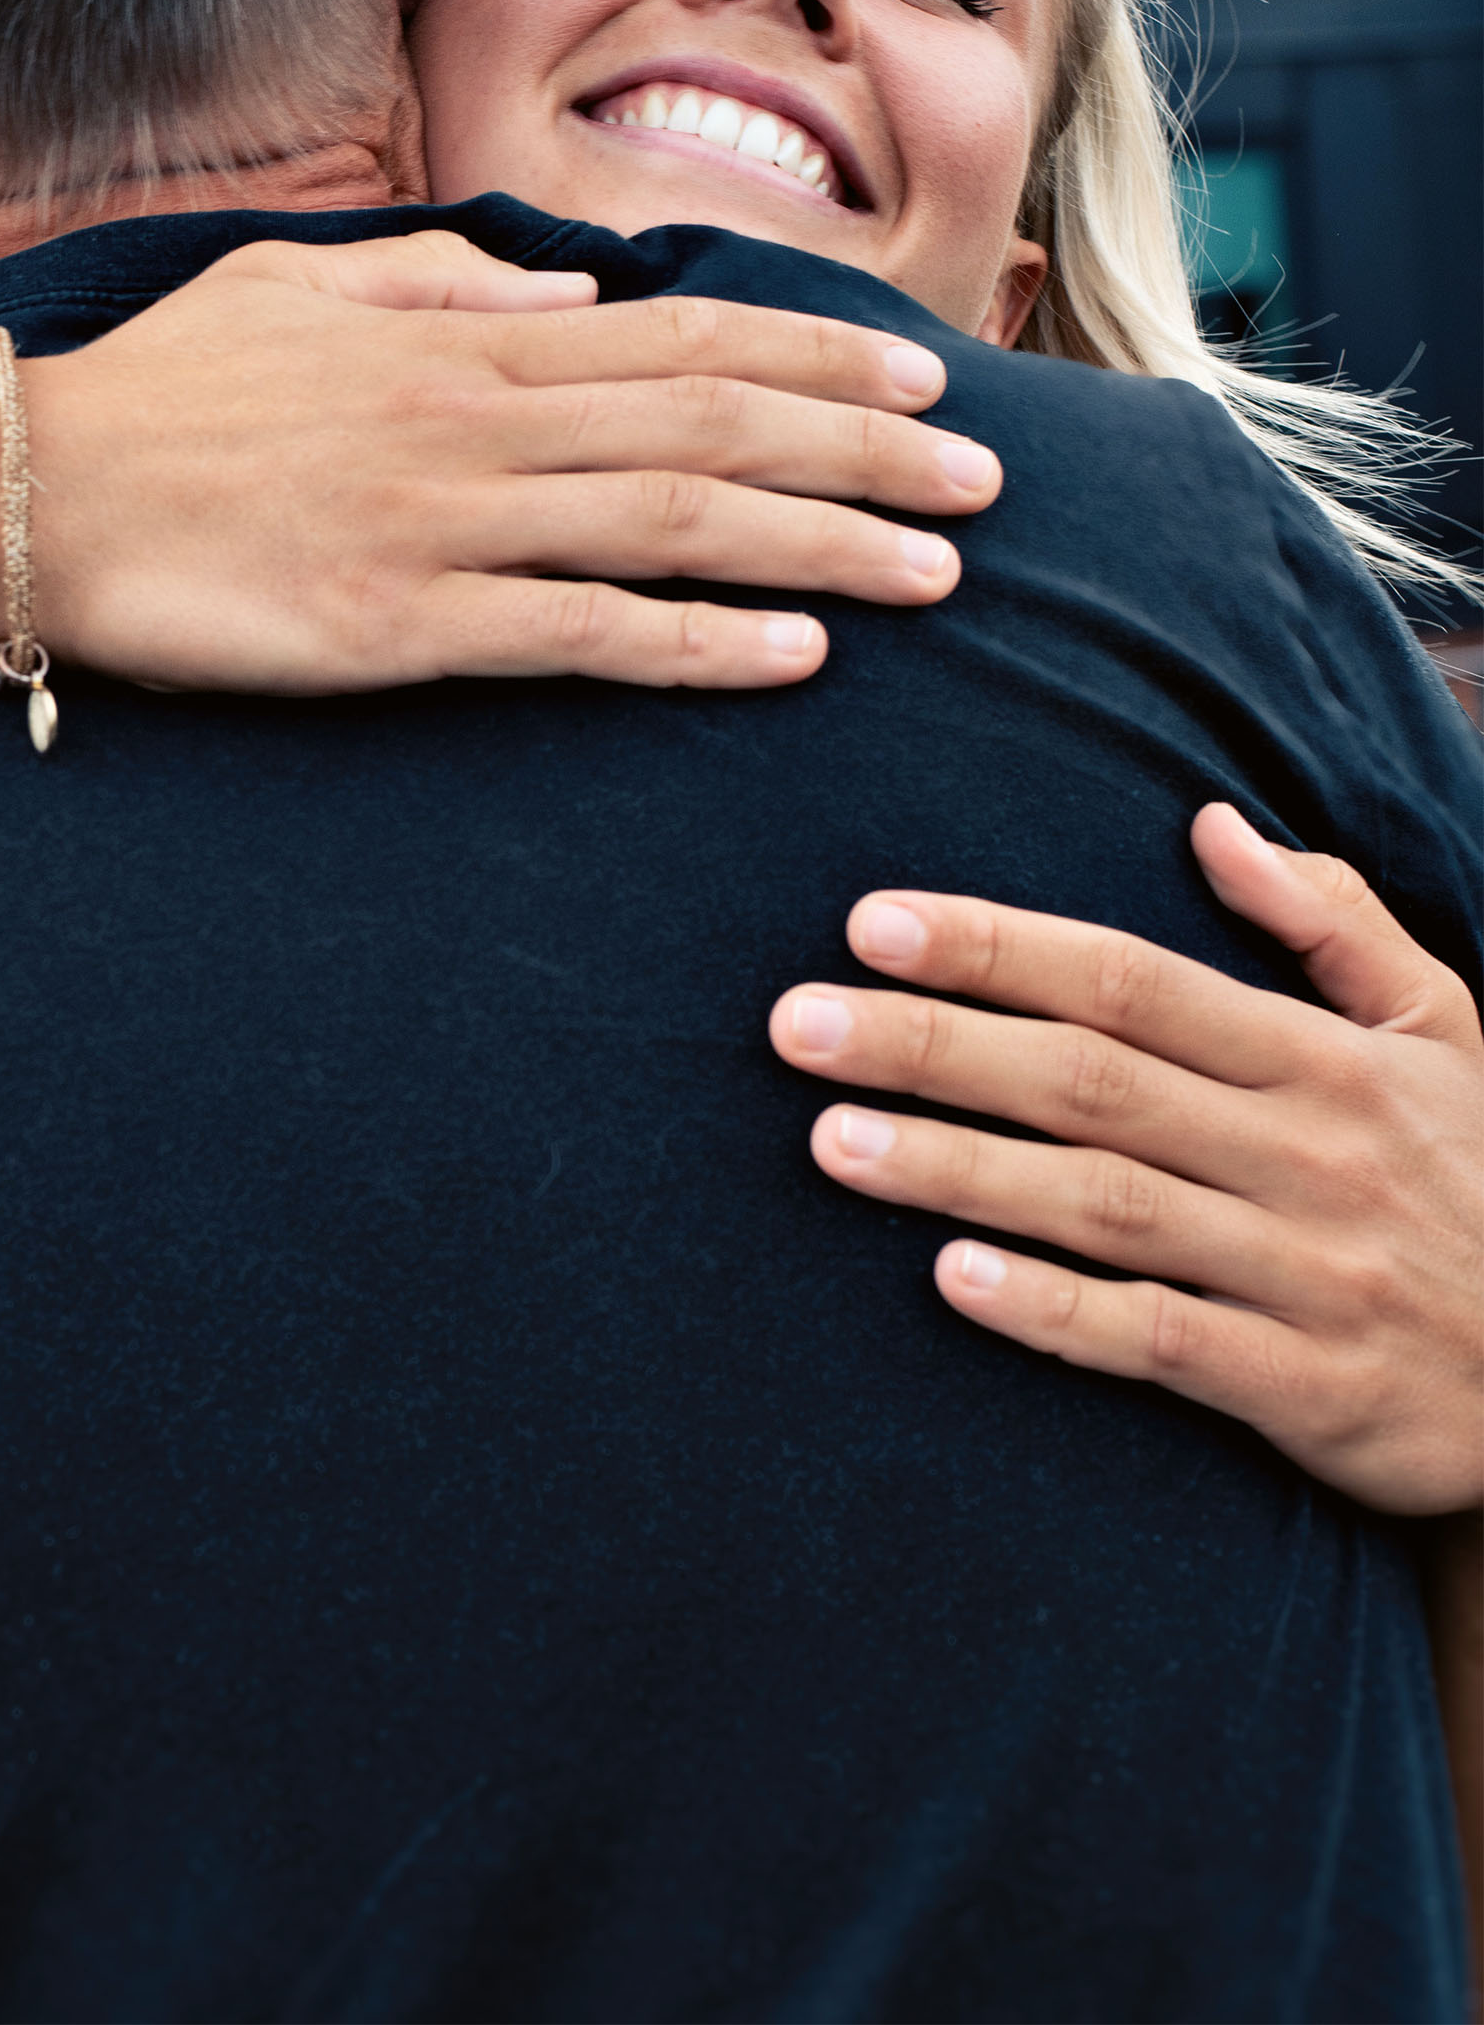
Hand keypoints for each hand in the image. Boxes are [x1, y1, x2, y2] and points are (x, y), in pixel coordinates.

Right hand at [29, 230, 1000, 694]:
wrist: (31, 489)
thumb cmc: (161, 388)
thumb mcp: (299, 287)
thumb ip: (447, 281)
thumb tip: (575, 293)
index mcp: (461, 338)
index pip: (683, 337)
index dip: (819, 354)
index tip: (922, 373)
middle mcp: (478, 419)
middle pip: (716, 429)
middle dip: (867, 449)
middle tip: (986, 482)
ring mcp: (447, 526)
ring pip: (680, 527)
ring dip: (824, 544)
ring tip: (937, 573)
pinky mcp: (403, 628)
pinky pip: (584, 636)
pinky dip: (701, 643)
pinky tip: (795, 655)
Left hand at [770, 802, 1483, 1514]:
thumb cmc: (1478, 1180)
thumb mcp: (1447, 1032)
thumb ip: (1334, 922)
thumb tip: (1215, 822)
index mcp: (1323, 1058)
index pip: (1131, 980)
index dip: (999, 948)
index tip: (871, 923)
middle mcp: (1309, 1153)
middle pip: (1091, 1081)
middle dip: (936, 1046)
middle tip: (795, 1024)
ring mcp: (1308, 1272)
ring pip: (1104, 1205)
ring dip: (960, 1170)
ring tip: (830, 1140)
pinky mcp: (1310, 1387)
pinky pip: (1163, 1343)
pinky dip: (1058, 1312)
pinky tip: (951, 1280)